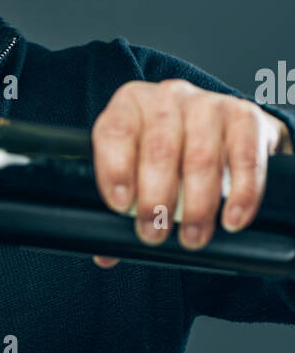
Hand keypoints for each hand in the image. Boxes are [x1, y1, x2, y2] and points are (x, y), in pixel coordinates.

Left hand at [89, 79, 292, 268]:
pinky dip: (241, 195)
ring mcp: (208, 105)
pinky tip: (231, 219)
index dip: (115, 169)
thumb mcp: (139, 170)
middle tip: (155, 233)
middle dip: (156, 199)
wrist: (225, 132)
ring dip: (197, 206)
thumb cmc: (171, 156)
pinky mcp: (246, 117)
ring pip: (201, 157)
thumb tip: (106, 254)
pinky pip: (245, 159)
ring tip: (192, 237)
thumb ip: (123, 208)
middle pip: (159, 149)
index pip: (115, 132)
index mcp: (130, 106)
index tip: (122, 206)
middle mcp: (167, 98)